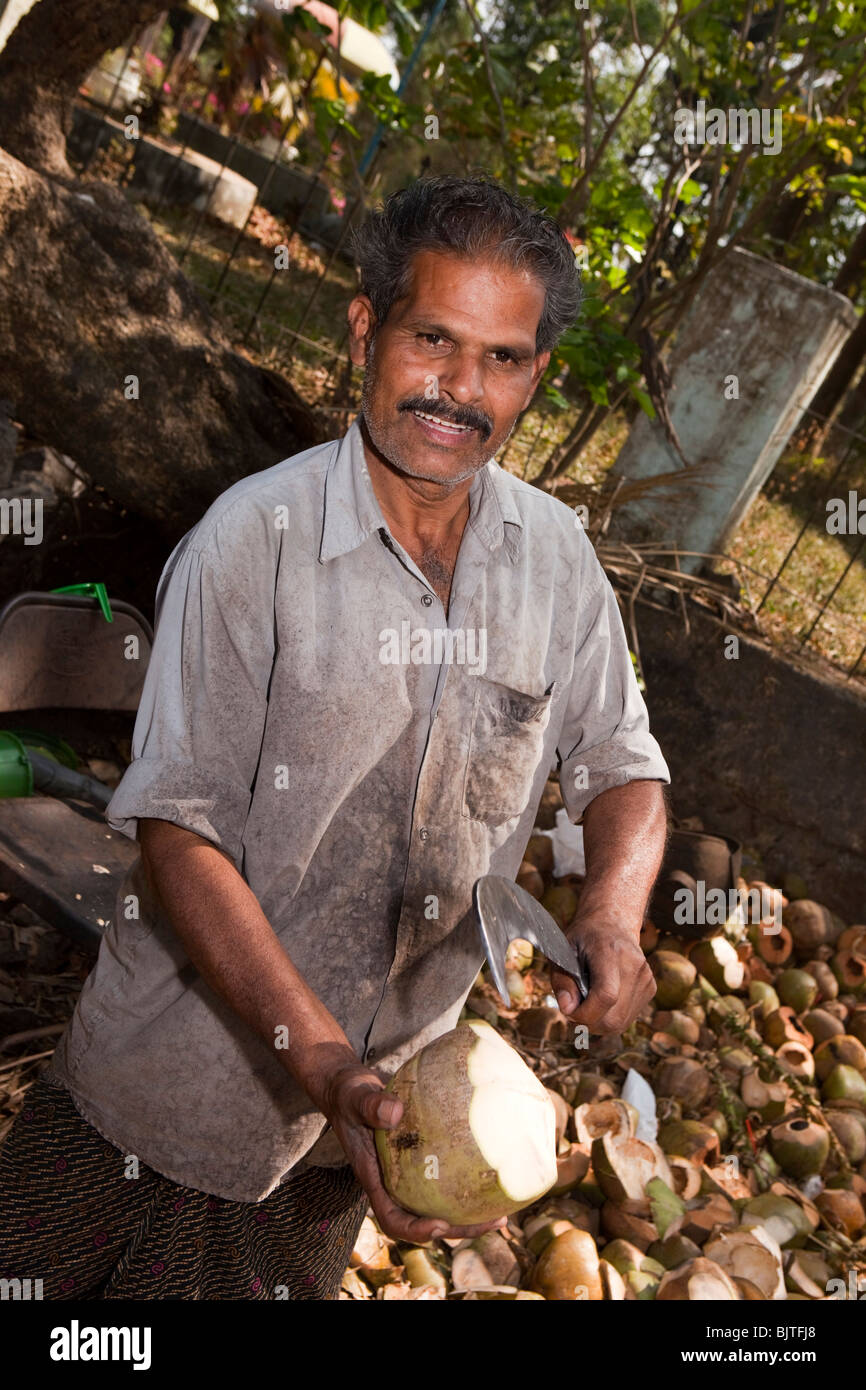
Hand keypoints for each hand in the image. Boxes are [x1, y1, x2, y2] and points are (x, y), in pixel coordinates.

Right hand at [321, 1062, 509, 1244]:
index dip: (415, 1230)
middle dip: (458, 1228)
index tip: (439, 1226)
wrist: (352, 1086)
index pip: (392, 1218)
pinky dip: (467, 1180)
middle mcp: (393, 1182)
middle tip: (495, 1220)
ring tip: (504, 1211)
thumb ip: (370, 1105)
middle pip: (425, 1220)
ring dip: (469, 1213)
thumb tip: (396, 1111)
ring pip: (439, 1203)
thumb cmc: (349, 1094)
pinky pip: (446, 1176)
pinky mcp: (422, 1157)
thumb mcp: (355, 1097)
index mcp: (374, 1178)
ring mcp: (408, 1173)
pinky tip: (493, 1172)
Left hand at [550, 914, 654, 1034]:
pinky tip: (602, 999)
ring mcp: (646, 978)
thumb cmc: (584, 938)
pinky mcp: (651, 989)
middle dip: (588, 1022)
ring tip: (587, 1001)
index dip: (585, 1013)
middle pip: (613, 1018)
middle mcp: (634, 965)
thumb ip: (562, 981)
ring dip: (598, 1022)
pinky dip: (610, 1017)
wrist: (613, 923)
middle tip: (574, 1007)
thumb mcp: (562, 952)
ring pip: (620, 1024)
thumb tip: (568, 1009)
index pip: (606, 995)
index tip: (568, 1010)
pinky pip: (627, 1018)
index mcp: (610, 951)